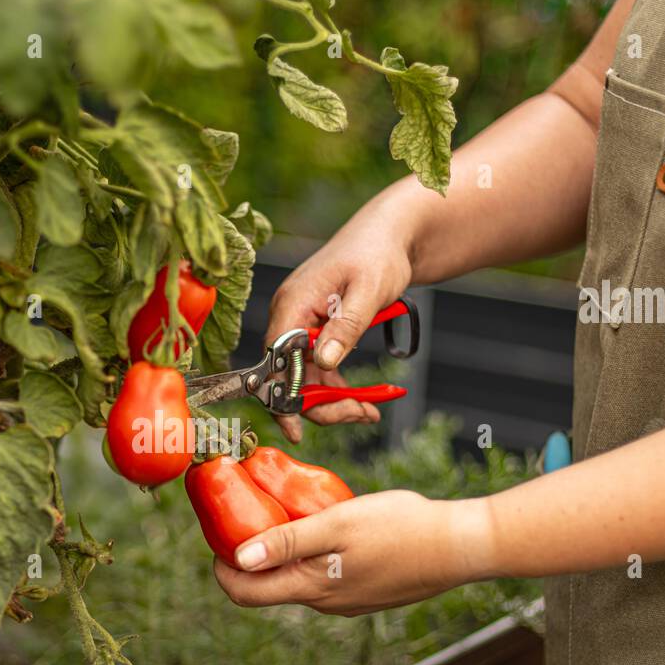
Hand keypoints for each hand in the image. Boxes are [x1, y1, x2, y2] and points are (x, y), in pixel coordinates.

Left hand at [212, 491, 495, 615]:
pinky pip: (325, 579)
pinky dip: (314, 557)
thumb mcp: (337, 523)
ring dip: (285, 553)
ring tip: (290, 513)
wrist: (461, 545)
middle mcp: (325, 604)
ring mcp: (347, 603)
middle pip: (269, 587)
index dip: (222, 567)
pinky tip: (329, 526)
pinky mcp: (366, 594)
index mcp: (311, 589)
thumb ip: (287, 541)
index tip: (221, 532)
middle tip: (252, 514)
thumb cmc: (401, 528)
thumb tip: (239, 558)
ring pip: (299, 581)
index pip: (245, 594)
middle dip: (251, 556)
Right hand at [266, 206, 413, 442]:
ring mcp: (299, 325)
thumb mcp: (368, 291)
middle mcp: (288, 317)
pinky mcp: (314, 331)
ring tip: (370, 409)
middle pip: (290, 377)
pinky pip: (318, 369)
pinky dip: (338, 387)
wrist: (389, 235)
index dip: (284, 398)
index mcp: (292, 305)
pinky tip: (364, 399)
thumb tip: (324, 362)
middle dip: (322, 404)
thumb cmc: (378, 254)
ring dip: (334, 400)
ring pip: (306, 379)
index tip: (299, 429)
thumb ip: (345, 327)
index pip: (276, 361)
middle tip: (362, 413)